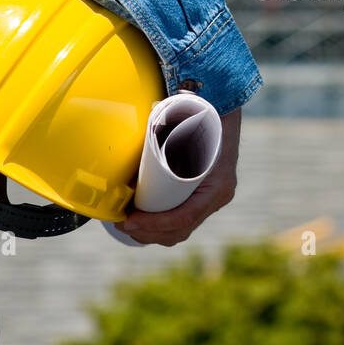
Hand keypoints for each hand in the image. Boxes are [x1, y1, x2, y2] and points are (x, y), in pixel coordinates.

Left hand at [114, 107, 241, 246]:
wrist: (222, 111)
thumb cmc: (200, 116)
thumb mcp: (184, 125)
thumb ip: (163, 130)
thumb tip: (132, 147)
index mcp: (217, 185)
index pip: (185, 216)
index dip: (155, 223)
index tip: (130, 220)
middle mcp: (218, 197)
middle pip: (180, 230)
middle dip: (147, 232)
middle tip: (121, 223)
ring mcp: (213, 200)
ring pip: (180, 230)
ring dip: (151, 233)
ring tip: (127, 223)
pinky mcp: (203, 199)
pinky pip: (182, 222)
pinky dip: (160, 227)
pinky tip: (141, 223)